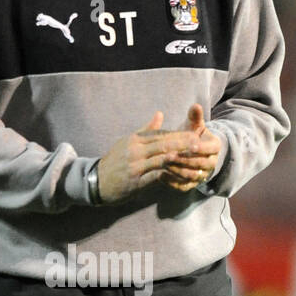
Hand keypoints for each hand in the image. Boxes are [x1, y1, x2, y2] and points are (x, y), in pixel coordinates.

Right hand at [97, 111, 217, 203]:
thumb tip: (160, 114)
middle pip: (163, 143)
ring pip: (161, 157)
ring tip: (194, 158)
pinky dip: (170, 174)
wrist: (95, 181)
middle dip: (183, 143)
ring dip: (180, 157)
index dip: (179, 134)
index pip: (161, 134)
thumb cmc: (114, 162)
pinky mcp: (135, 178)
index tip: (195, 133)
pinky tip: (181, 174)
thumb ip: (146, 129)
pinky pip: (156, 175)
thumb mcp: (127, 142)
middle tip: (200, 142)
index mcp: (135, 139)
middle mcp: (135, 149)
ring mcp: (135, 163)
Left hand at [161, 104, 220, 191]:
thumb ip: (195, 117)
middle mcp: (210, 163)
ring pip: (191, 176)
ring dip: (177, 170)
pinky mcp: (191, 184)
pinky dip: (172, 182)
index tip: (191, 146)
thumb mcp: (196, 125)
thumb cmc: (194, 136)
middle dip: (185, 160)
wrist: (195, 155)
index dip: (201, 148)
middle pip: (200, 164)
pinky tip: (160, 175)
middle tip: (170, 155)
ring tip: (164, 163)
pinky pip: (183, 186)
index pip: (210, 149)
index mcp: (214, 148)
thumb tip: (195, 105)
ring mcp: (201, 175)